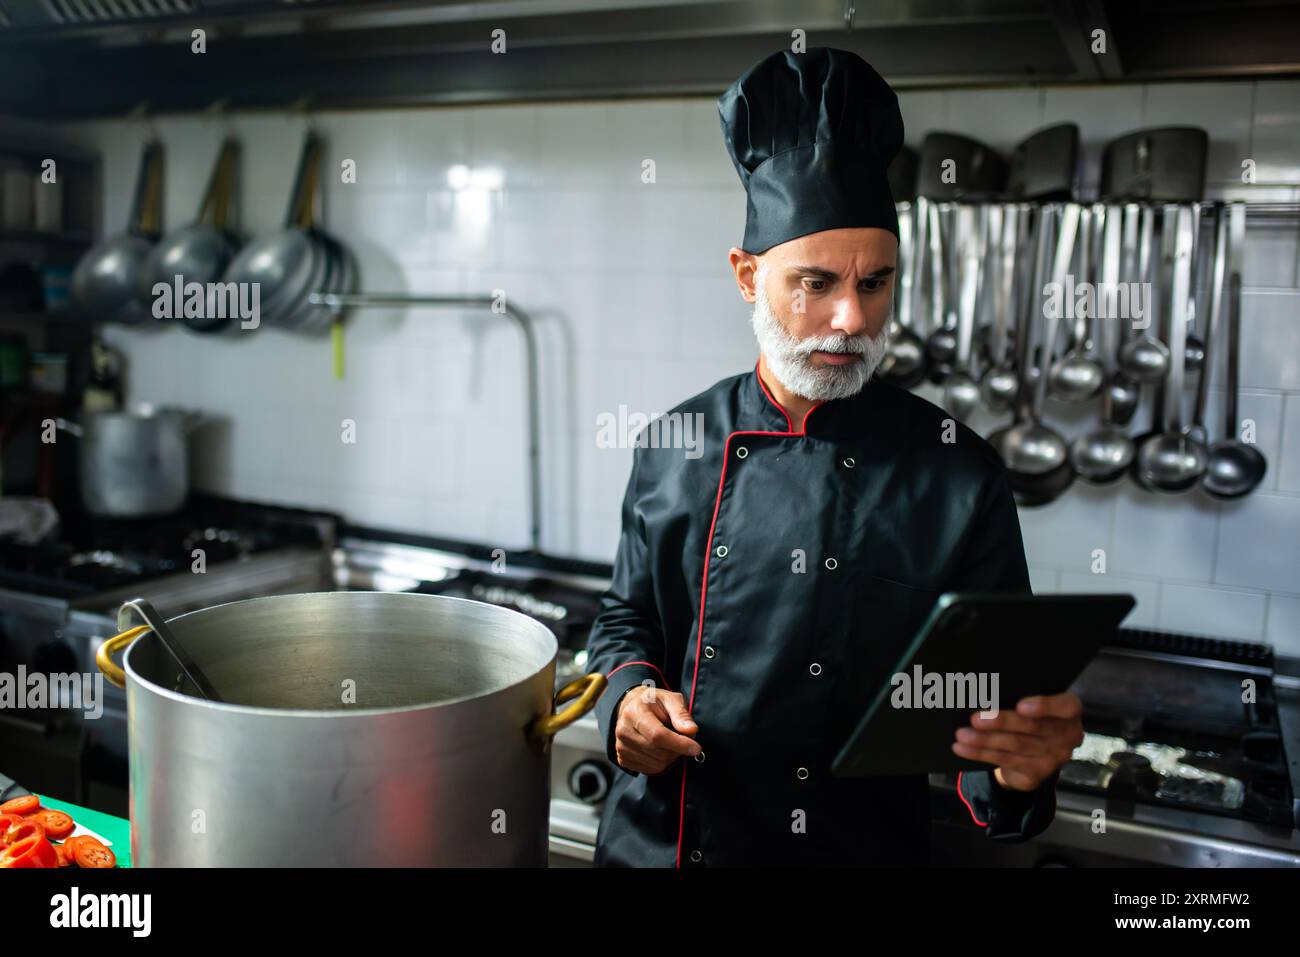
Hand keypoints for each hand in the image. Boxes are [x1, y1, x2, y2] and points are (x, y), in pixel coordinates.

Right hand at [613, 685, 699, 775]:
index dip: (679, 744)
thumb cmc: (654, 704)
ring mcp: (621, 747)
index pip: (658, 735)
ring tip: (670, 743)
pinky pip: (650, 771)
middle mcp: (623, 731)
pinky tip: (660, 750)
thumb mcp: (670, 699)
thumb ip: (681, 714)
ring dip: (671, 758)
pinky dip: (661, 764)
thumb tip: (691, 730)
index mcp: (635, 712)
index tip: (696, 748)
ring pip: (656, 765)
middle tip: (682, 739)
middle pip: (659, 753)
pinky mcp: (622, 759)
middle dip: (677, 750)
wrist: (632, 708)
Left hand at [951, 692, 1083, 791]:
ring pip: (1014, 745)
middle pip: (1032, 727)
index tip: (1021, 706)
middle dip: (1001, 722)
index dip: (1044, 706)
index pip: (1065, 706)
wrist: (1036, 751)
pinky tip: (962, 748)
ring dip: (985, 740)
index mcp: (1069, 711)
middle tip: (975, 718)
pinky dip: (980, 753)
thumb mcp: (1033, 704)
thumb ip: (1020, 697)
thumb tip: (984, 690)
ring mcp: (1053, 758)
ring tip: (962, 734)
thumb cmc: (1032, 715)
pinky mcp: (1036, 773)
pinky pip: (1004, 760)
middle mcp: (1067, 736)